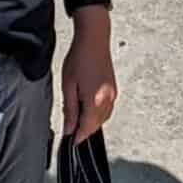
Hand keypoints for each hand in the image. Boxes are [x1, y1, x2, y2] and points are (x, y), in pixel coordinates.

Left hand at [61, 11, 116, 145]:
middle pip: (96, 125)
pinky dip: (97, 113)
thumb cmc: (79, 59)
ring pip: (102, 119)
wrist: (94, 40)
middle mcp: (108, 100)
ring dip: (90, 122)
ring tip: (77, 116)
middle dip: (84, 130)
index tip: (70, 142)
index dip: (77, 137)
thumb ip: (70, 110)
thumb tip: (69, 129)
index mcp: (95, 101)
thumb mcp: (68, 86)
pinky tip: (87, 107)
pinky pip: (106, 109)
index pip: (86, 128)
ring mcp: (113, 95)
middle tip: (70, 129)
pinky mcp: (114, 90)